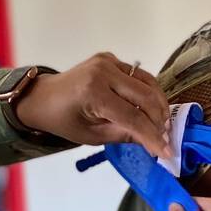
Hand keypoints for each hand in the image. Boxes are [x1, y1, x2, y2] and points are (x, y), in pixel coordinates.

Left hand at [15, 54, 170, 159]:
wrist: (44, 97)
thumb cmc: (64, 120)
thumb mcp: (92, 136)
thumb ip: (124, 136)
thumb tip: (154, 142)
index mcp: (93, 93)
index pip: (132, 116)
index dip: (152, 136)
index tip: (166, 151)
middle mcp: (102, 72)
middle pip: (145, 96)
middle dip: (159, 119)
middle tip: (166, 137)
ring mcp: (107, 61)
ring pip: (147, 82)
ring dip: (158, 104)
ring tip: (162, 125)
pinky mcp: (110, 59)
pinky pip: (138, 76)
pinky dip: (148, 92)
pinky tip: (151, 109)